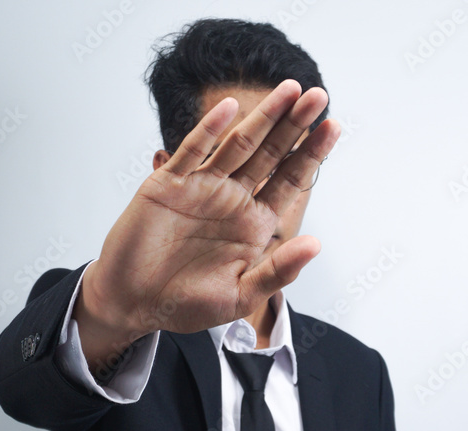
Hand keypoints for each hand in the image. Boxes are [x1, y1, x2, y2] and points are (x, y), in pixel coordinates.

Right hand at [77, 79, 339, 366]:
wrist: (133, 303)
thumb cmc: (186, 304)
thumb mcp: (241, 295)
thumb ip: (278, 271)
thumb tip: (316, 244)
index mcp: (254, 223)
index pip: (290, 182)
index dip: (311, 155)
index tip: (334, 127)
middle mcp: (232, 199)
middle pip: (270, 154)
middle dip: (294, 125)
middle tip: (318, 95)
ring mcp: (201, 188)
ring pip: (237, 145)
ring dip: (263, 117)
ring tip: (290, 90)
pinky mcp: (168, 184)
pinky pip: (191, 153)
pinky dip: (208, 131)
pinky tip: (229, 110)